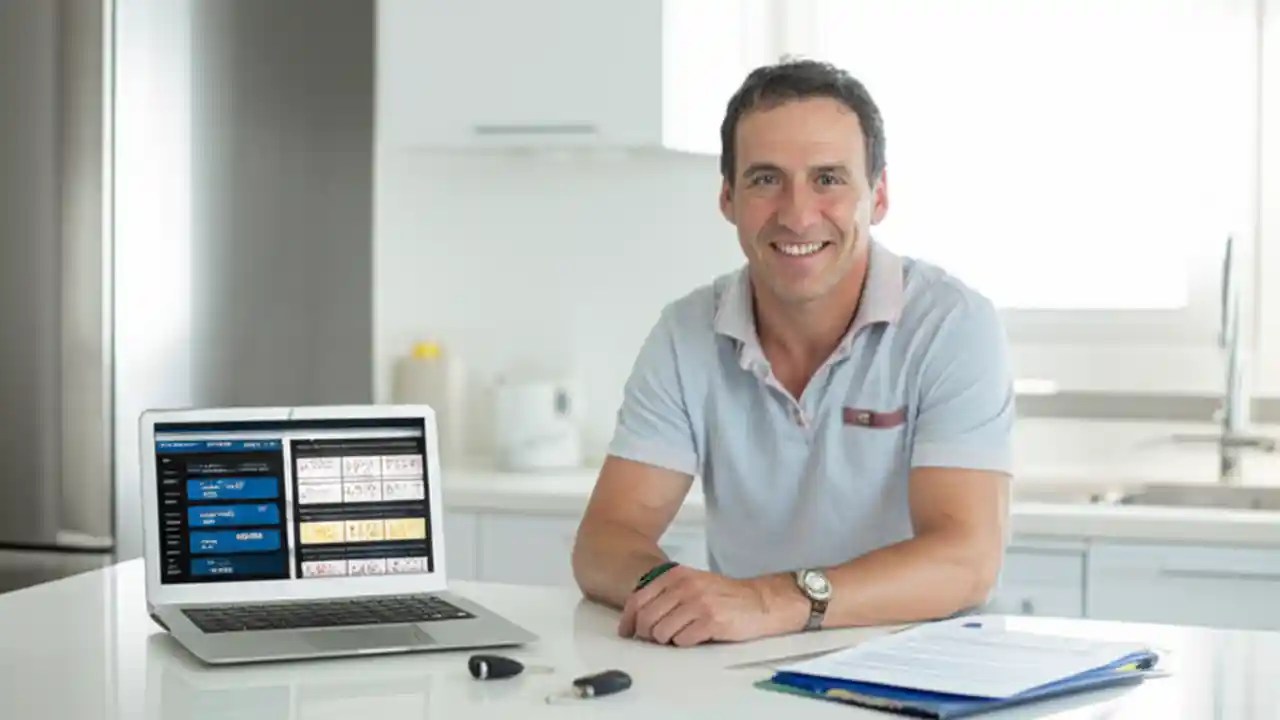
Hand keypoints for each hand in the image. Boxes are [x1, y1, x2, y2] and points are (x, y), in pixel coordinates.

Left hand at [617, 566, 802, 646]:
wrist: (759, 601)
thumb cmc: (722, 596)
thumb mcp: (691, 584)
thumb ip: (665, 594)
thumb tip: (636, 618)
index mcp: (675, 575)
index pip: (638, 599)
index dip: (628, 619)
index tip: (627, 633)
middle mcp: (684, 586)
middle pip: (647, 618)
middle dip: (646, 635)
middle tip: (655, 640)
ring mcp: (697, 603)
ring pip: (661, 632)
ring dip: (667, 641)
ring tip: (681, 636)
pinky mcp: (710, 621)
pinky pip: (682, 641)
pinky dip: (685, 644)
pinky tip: (696, 637)